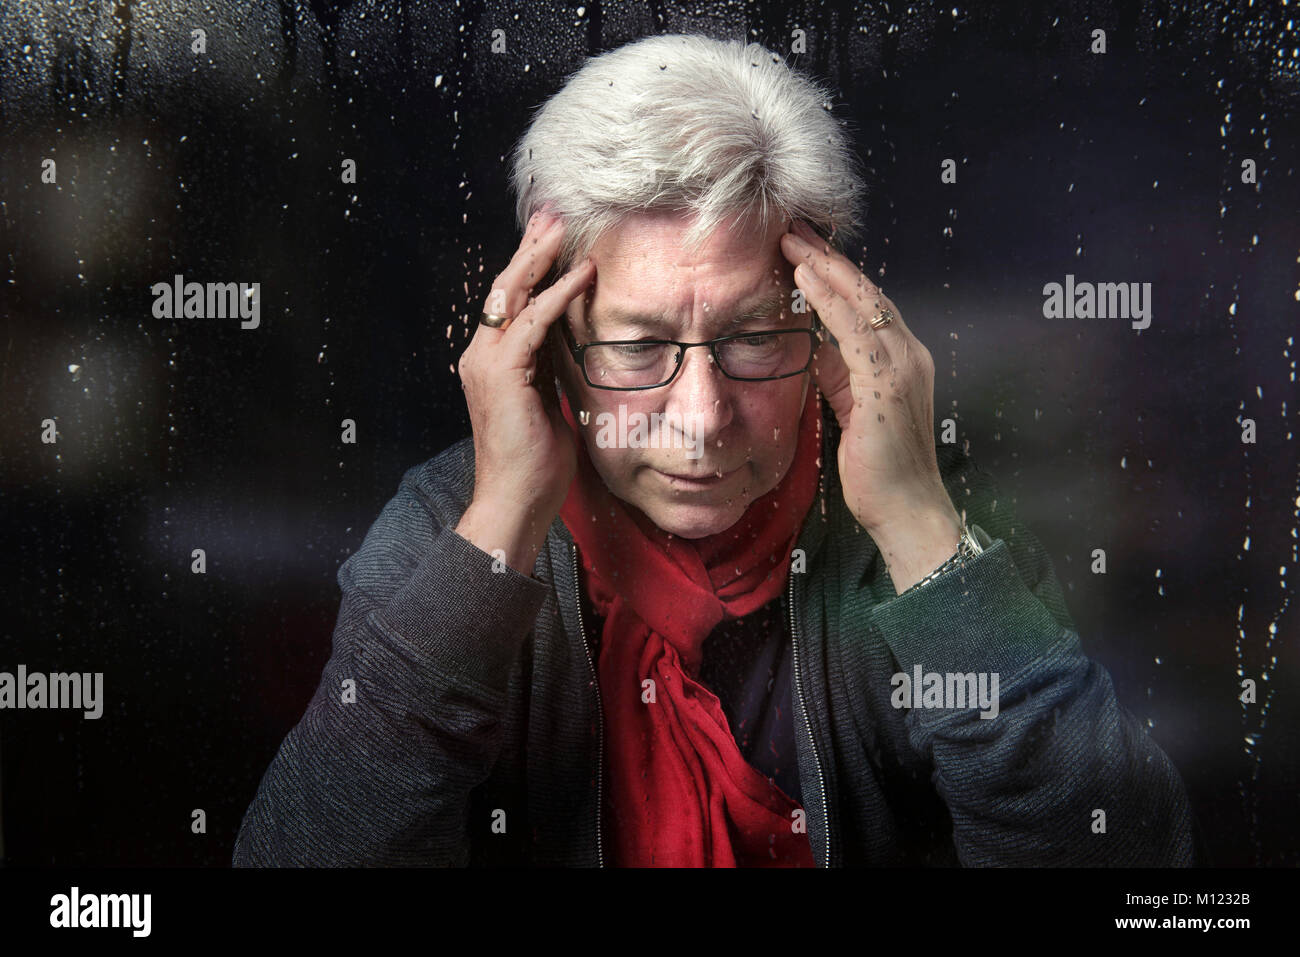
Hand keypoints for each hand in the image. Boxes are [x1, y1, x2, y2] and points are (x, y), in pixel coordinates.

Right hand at [456, 208, 594, 546]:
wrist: (516, 500)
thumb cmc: (536, 462)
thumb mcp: (548, 402)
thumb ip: (550, 369)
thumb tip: (570, 345)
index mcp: (491, 361)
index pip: (510, 301)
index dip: (531, 265)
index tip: (551, 236)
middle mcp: (481, 355)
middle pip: (506, 286)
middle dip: (532, 247)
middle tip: (554, 213)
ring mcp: (487, 363)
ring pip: (513, 294)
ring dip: (542, 258)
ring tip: (566, 227)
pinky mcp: (503, 374)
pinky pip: (533, 322)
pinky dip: (559, 295)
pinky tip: (583, 274)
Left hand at [780, 221, 962, 584]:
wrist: (906, 511)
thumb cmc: (879, 470)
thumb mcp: (851, 411)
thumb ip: (839, 377)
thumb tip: (815, 348)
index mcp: (902, 360)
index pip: (866, 306)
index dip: (835, 275)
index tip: (803, 250)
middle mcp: (909, 354)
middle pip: (865, 291)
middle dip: (828, 257)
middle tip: (793, 227)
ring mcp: (902, 365)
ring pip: (861, 299)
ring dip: (824, 265)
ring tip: (792, 239)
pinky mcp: (886, 382)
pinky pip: (853, 328)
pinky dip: (829, 298)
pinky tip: (805, 275)